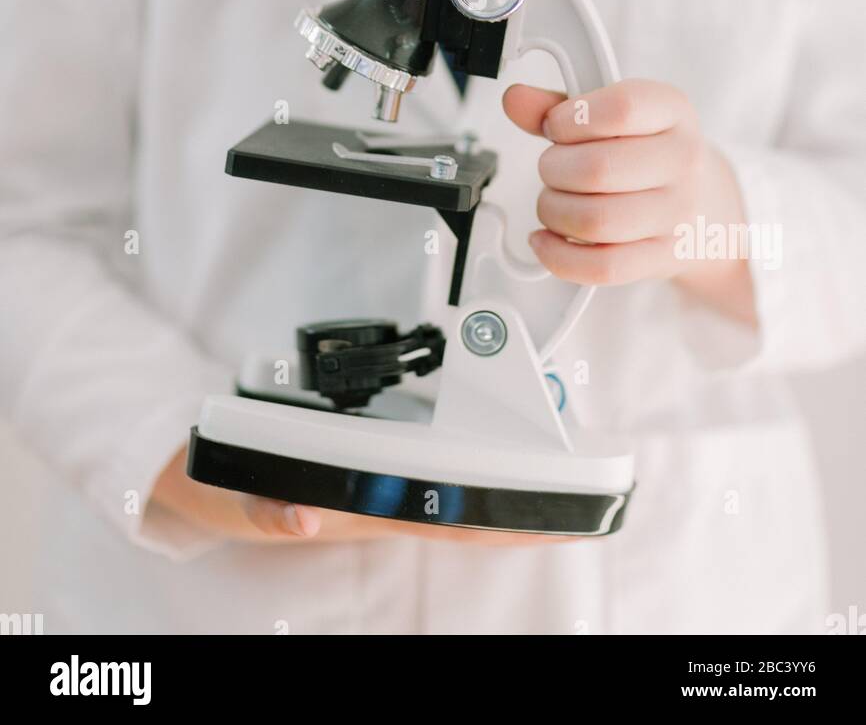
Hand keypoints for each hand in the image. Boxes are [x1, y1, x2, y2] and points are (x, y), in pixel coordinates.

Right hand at [151, 443, 581, 545]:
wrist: (197, 480)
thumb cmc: (223, 484)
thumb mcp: (232, 492)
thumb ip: (261, 506)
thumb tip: (299, 514)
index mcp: (356, 508)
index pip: (441, 517)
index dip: (502, 516)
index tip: (557, 512)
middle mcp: (379, 505)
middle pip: (467, 514)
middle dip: (531, 512)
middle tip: (593, 498)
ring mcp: (380, 492)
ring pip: (459, 499)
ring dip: (514, 495)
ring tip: (569, 484)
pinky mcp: (374, 472)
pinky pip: (438, 477)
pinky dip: (480, 472)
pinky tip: (509, 468)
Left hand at [502, 78, 757, 326]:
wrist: (706, 205)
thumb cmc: (647, 151)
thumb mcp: (613, 116)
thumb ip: (559, 105)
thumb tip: (515, 100)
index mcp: (672, 111)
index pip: (620, 109)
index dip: (571, 118)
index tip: (556, 126)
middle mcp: (683, 161)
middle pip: (597, 169)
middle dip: (553, 169)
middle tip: (553, 168)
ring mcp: (677, 214)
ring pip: (595, 221)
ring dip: (553, 211)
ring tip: (554, 201)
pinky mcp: (662, 258)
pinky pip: (602, 267)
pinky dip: (559, 256)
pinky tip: (546, 239)